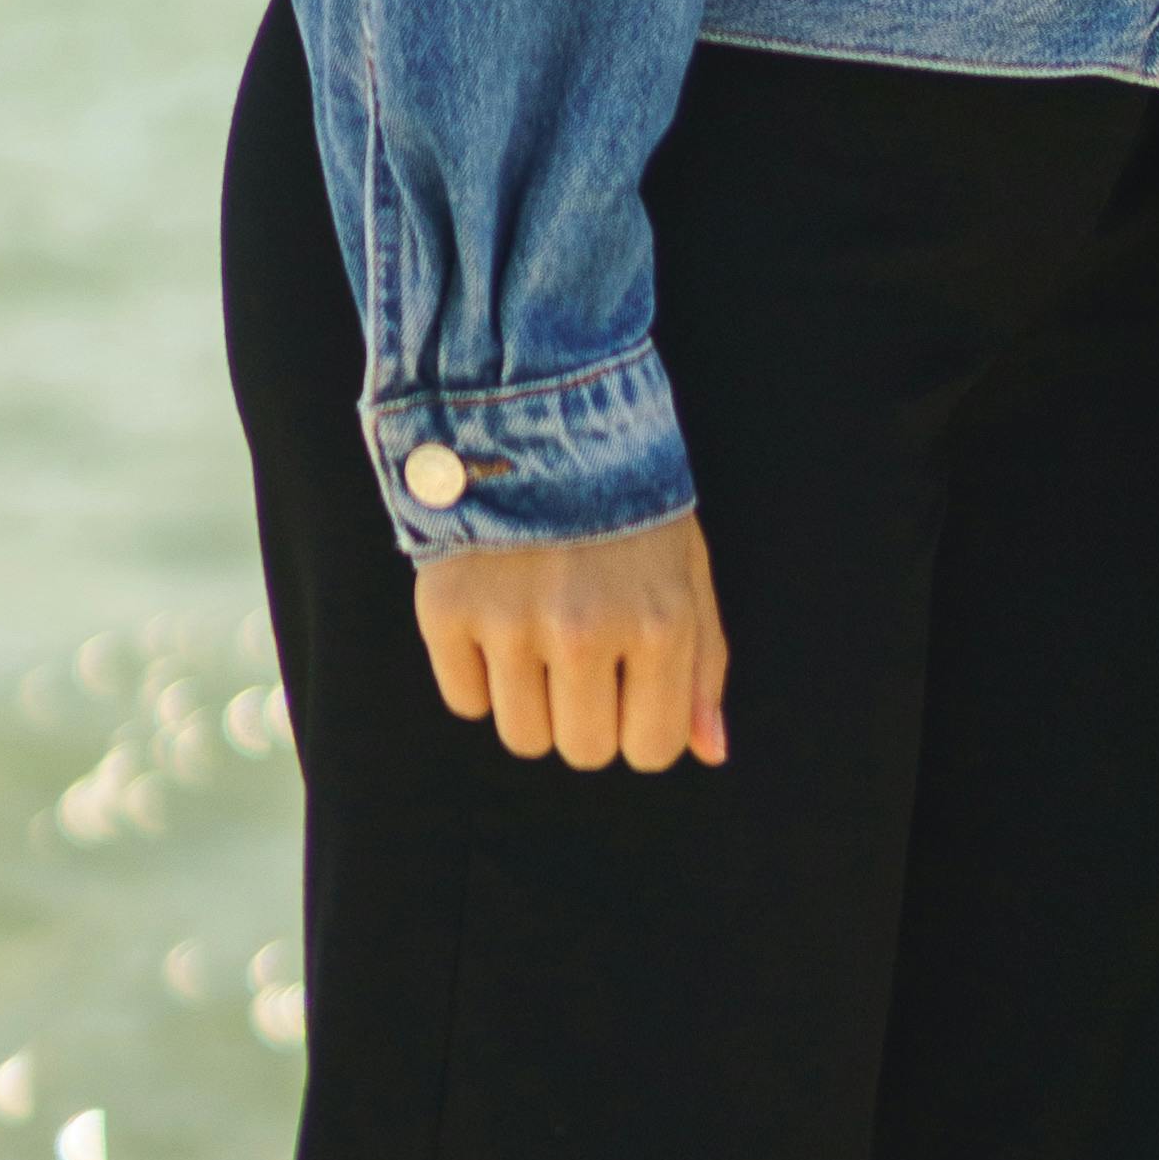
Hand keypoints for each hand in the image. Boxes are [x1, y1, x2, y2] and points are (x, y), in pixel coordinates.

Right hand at [409, 507, 729, 769]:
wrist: (538, 407)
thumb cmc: (628, 497)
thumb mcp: (686, 564)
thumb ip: (703, 661)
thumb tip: (710, 752)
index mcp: (658, 620)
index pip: (652, 749)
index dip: (643, 722)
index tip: (633, 678)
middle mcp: (584, 630)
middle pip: (583, 750)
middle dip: (587, 713)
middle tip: (583, 644)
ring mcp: (510, 622)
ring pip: (522, 736)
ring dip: (532, 698)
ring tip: (539, 625)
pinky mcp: (447, 610)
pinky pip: (464, 701)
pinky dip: (478, 672)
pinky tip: (496, 611)